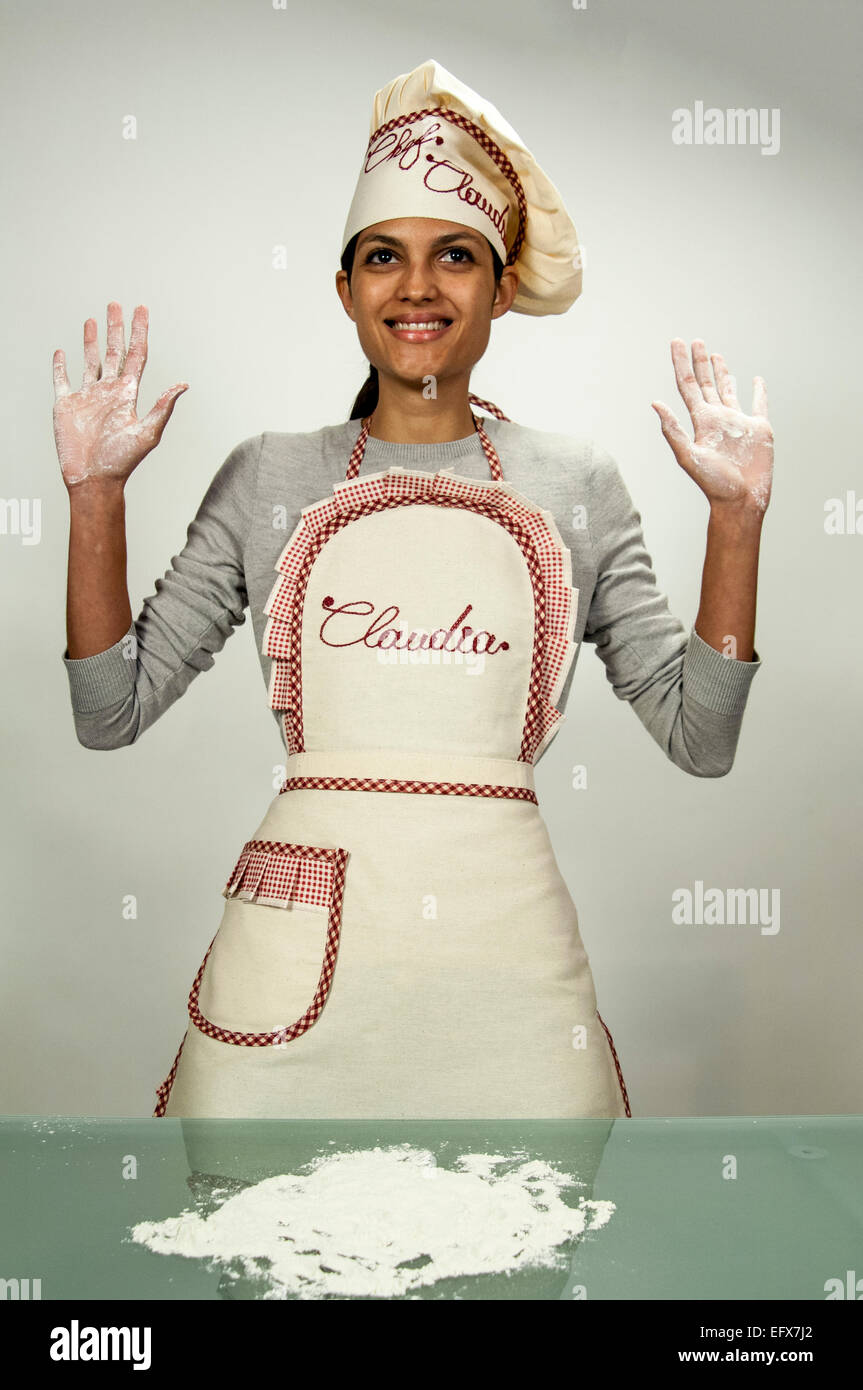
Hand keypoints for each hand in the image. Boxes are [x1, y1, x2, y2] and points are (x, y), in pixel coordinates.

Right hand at [53, 301, 187, 489]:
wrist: (93, 480)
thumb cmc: (121, 462)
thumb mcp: (147, 433)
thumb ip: (163, 408)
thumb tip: (184, 385)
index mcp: (127, 394)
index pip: (136, 355)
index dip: (139, 332)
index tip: (142, 309)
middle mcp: (108, 391)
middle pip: (114, 352)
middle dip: (116, 328)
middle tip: (117, 305)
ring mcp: (87, 397)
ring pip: (90, 361)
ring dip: (92, 341)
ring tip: (94, 321)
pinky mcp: (66, 405)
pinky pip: (62, 379)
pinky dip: (60, 365)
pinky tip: (61, 352)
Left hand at [651, 338, 772, 514]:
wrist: (740, 499)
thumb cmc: (713, 483)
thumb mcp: (688, 456)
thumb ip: (673, 430)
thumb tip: (655, 403)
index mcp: (701, 421)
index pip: (687, 385)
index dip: (681, 363)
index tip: (676, 342)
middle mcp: (718, 418)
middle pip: (706, 383)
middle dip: (700, 362)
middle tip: (696, 341)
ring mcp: (738, 422)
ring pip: (728, 390)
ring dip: (722, 373)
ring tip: (716, 356)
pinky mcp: (759, 428)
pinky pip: (759, 404)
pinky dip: (758, 390)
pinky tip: (755, 380)